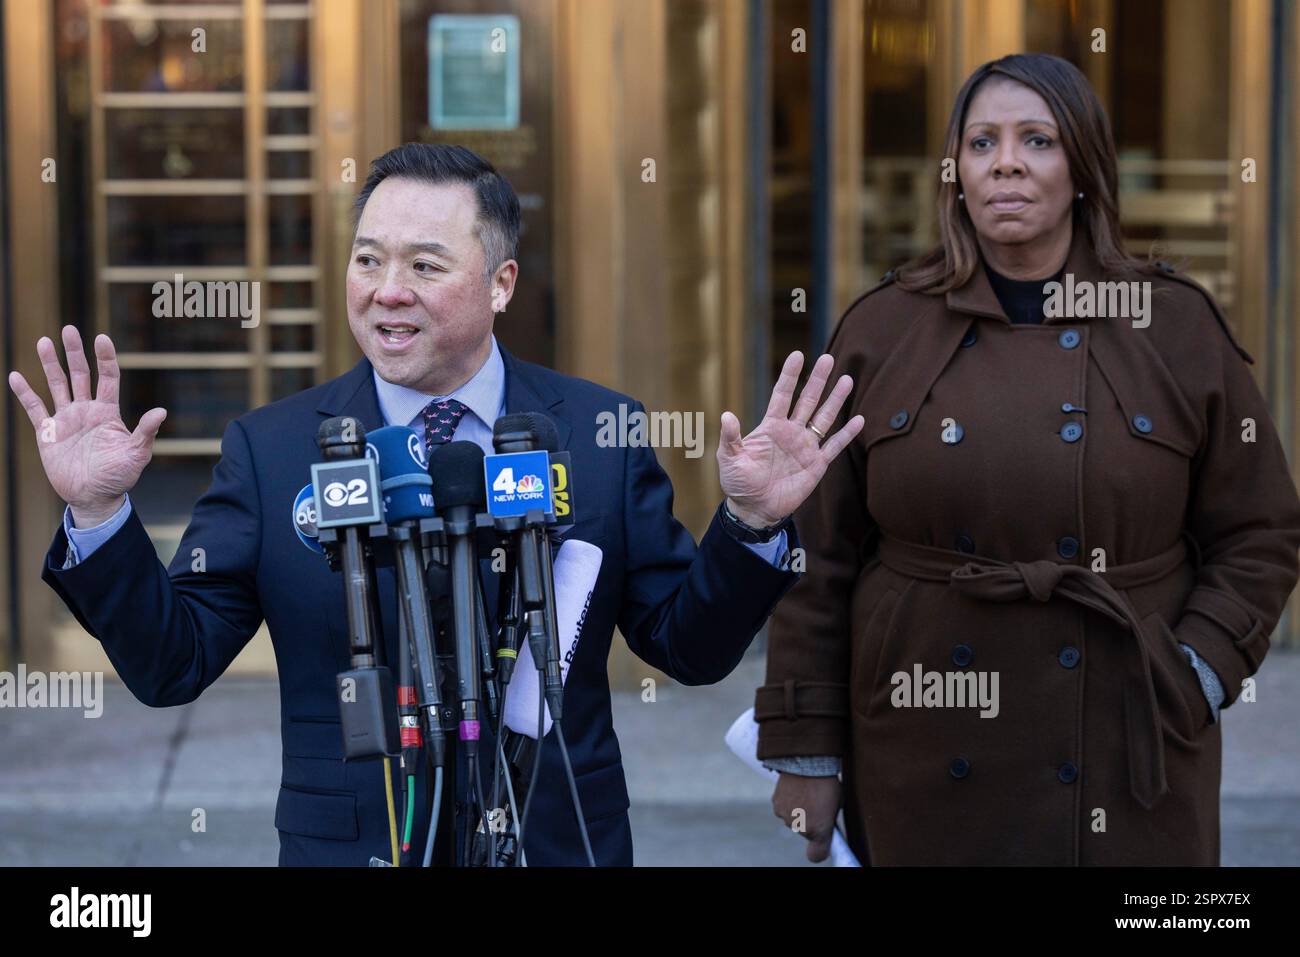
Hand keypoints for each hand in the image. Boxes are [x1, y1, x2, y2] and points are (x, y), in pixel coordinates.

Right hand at [8, 326, 165, 526]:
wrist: (93, 497)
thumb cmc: (119, 477)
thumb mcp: (136, 454)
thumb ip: (146, 432)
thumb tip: (161, 411)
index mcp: (108, 412)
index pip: (108, 378)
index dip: (105, 358)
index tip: (101, 338)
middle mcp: (86, 410)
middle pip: (80, 374)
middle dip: (74, 352)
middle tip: (69, 329)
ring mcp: (66, 419)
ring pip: (57, 384)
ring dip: (50, 364)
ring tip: (44, 341)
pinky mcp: (47, 432)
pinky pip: (34, 408)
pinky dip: (25, 393)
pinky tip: (16, 376)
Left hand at [718, 351, 863, 526]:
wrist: (755, 510)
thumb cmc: (739, 483)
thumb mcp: (729, 459)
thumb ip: (731, 438)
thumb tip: (726, 415)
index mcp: (771, 426)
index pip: (783, 395)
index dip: (790, 376)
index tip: (798, 355)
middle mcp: (791, 432)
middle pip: (808, 400)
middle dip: (818, 380)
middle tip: (828, 358)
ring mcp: (805, 447)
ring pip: (824, 418)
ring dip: (835, 400)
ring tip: (847, 379)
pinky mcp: (816, 464)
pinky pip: (834, 446)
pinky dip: (847, 434)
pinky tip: (859, 420)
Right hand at [772, 772, 841, 862]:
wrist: (806, 761)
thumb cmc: (826, 781)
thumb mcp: (836, 803)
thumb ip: (828, 820)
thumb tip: (824, 823)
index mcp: (819, 830)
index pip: (816, 854)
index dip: (820, 848)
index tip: (823, 840)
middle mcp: (801, 829)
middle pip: (805, 833)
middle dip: (810, 821)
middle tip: (816, 803)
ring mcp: (787, 819)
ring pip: (793, 821)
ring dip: (798, 812)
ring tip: (805, 793)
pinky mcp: (776, 807)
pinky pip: (783, 810)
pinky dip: (788, 803)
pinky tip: (795, 790)